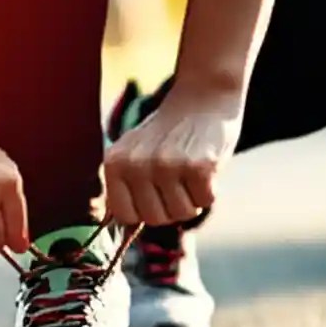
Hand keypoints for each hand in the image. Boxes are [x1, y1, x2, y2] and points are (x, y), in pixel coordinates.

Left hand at [104, 90, 243, 225]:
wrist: (203, 97)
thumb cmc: (168, 135)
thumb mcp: (134, 154)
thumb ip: (125, 188)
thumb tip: (118, 229)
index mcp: (115, 163)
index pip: (124, 215)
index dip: (143, 211)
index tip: (154, 195)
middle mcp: (136, 165)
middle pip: (155, 219)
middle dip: (170, 207)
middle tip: (177, 181)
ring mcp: (167, 165)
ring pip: (182, 214)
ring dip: (192, 199)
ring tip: (190, 171)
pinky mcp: (198, 166)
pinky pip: (206, 202)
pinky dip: (211, 191)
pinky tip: (206, 167)